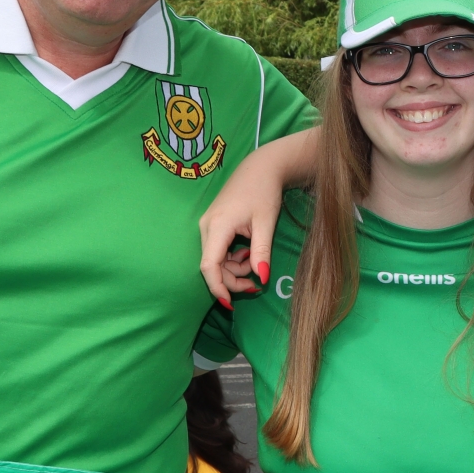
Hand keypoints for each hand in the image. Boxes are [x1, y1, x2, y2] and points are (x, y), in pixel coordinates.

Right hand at [198, 164, 287, 306]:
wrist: (261, 168)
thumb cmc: (264, 192)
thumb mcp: (267, 223)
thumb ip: (262, 252)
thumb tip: (262, 279)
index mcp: (218, 226)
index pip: (209, 265)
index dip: (218, 287)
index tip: (230, 304)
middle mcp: (207, 227)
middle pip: (212, 265)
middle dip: (232, 279)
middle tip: (256, 284)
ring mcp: (208, 225)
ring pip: (215, 260)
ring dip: (234, 268)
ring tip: (256, 260)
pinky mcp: (213, 225)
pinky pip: (218, 250)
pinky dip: (232, 258)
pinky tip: (248, 251)